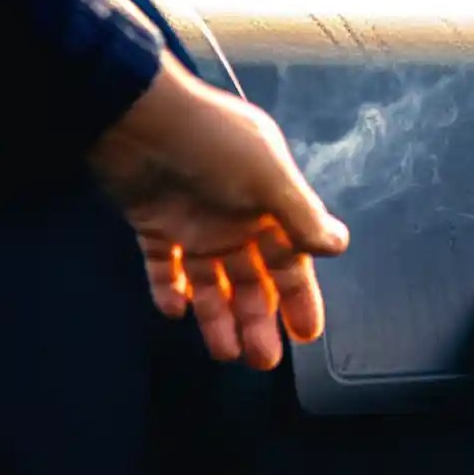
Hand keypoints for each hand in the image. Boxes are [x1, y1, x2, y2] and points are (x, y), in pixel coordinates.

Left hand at [87, 49, 348, 369]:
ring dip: (218, 316)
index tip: (306, 334)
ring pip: (211, 282)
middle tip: (262, 359)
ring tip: (224, 351)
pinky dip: (167, 289)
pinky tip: (174, 310)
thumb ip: (301, 216)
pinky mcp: (153, 224)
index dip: (300, 297)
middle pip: (253, 279)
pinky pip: (162, 267)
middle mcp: (236, 216)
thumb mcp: (267, 177)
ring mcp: (194, 221)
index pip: (292, 260)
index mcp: (270, 203)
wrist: (135, 115)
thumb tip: (338, 246)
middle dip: (260, 318)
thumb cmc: (210, 143)